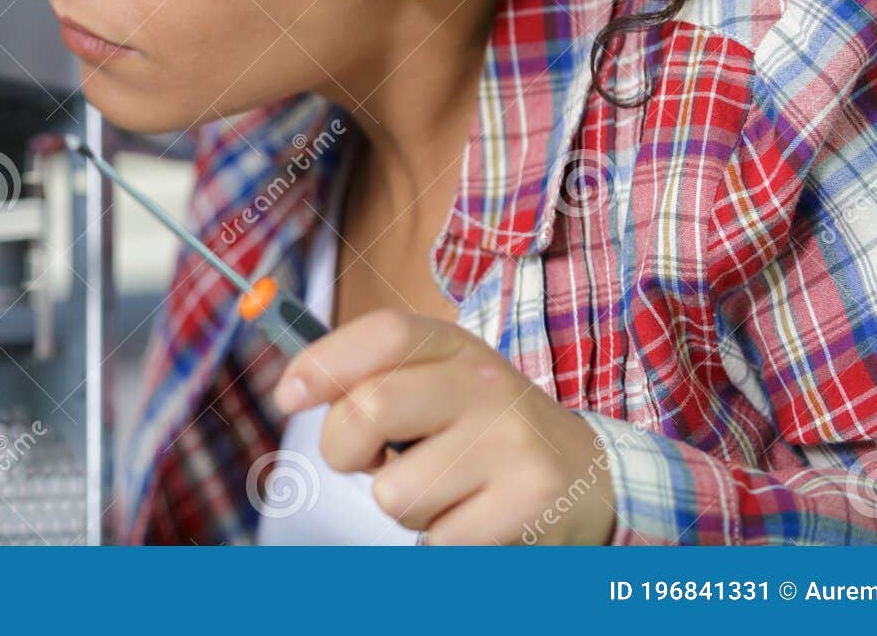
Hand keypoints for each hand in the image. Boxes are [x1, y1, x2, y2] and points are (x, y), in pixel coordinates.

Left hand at [272, 308, 616, 543]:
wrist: (588, 474)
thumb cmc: (483, 431)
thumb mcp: (439, 383)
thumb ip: (375, 378)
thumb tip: (294, 386)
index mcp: (455, 347)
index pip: (383, 335)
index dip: (323, 363)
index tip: (287, 395)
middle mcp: (486, 383)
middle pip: (371, 409)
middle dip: (343, 450)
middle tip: (365, 462)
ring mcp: (511, 440)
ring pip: (396, 492)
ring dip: (404, 506)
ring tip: (445, 490)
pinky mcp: (531, 500)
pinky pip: (437, 539)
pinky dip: (443, 540)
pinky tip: (478, 518)